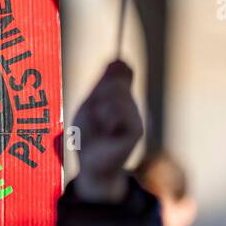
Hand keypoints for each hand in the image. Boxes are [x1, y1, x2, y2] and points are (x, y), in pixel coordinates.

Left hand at [72, 61, 143, 202]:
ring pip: (117, 97)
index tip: (110, 73)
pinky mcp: (136, 131)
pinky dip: (108, 119)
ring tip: (99, 125)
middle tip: (94, 115)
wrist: (92, 166)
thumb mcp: (91, 105)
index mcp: (120, 97)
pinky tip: (106, 132)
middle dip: (99, 95)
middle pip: (116, 83)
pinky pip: (121, 113)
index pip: (121, 72)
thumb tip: (119, 59)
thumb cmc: (88, 136)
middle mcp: (131, 106)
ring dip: (101, 109)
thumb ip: (104, 85)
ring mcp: (136, 118)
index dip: (116, 71)